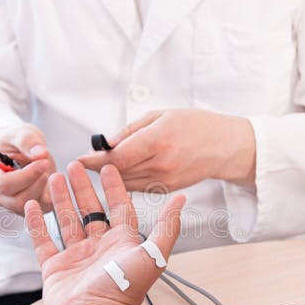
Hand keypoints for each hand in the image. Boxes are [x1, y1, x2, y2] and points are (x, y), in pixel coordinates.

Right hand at [0, 124, 55, 214]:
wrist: (17, 150)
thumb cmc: (13, 141)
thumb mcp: (19, 133)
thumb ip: (27, 140)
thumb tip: (40, 154)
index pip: (4, 184)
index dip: (26, 175)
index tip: (43, 161)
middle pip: (18, 200)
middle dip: (37, 184)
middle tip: (48, 165)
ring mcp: (10, 204)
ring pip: (31, 207)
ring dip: (45, 190)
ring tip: (49, 170)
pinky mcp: (26, 208)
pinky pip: (41, 208)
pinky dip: (51, 196)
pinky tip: (53, 181)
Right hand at [25, 161, 184, 304]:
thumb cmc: (124, 290)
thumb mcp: (153, 254)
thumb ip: (167, 226)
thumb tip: (182, 199)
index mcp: (122, 244)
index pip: (118, 208)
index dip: (114, 187)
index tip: (108, 166)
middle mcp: (99, 249)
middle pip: (90, 210)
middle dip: (82, 188)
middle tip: (74, 164)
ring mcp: (76, 258)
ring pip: (66, 222)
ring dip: (61, 199)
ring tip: (52, 177)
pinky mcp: (55, 268)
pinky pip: (44, 241)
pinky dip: (37, 223)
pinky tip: (32, 205)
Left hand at [77, 109, 256, 191]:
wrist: (226, 146)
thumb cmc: (194, 124)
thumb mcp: (161, 115)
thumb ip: (131, 130)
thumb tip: (105, 144)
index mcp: (158, 141)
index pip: (117, 156)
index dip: (94, 160)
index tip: (78, 159)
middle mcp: (161, 165)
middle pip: (118, 172)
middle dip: (97, 168)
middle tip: (81, 164)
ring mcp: (165, 181)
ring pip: (126, 182)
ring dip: (109, 176)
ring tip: (96, 167)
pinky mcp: (168, 190)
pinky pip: (138, 187)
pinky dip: (125, 180)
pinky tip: (119, 173)